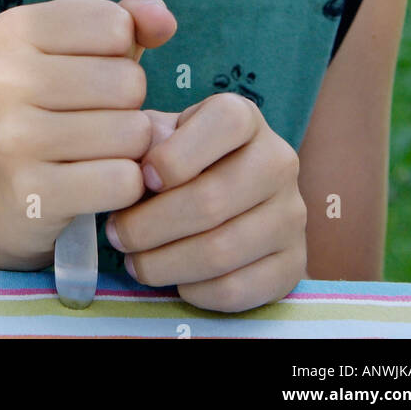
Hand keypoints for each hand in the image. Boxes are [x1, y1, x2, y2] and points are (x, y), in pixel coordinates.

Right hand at [0, 0, 177, 269]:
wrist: (2, 199)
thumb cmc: (56, 112)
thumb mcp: (85, 54)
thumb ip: (129, 19)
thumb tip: (163, 20)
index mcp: (13, 30)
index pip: (115, 24)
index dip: (121, 54)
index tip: (90, 75)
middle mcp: (4, 77)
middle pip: (128, 81)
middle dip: (130, 106)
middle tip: (96, 122)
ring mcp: (12, 136)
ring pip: (131, 132)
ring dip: (131, 148)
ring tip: (97, 153)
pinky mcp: (31, 192)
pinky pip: (123, 181)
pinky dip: (124, 186)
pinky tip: (96, 187)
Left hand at [104, 95, 307, 311]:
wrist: (232, 201)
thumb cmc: (183, 159)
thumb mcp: (162, 134)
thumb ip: (147, 140)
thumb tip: (139, 171)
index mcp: (245, 118)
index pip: (224, 124)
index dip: (176, 155)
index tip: (142, 178)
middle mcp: (279, 161)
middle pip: (212, 199)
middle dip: (150, 224)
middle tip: (117, 235)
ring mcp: (292, 215)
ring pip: (221, 251)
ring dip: (164, 264)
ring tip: (135, 261)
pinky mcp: (293, 263)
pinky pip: (237, 289)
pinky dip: (195, 291)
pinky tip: (174, 280)